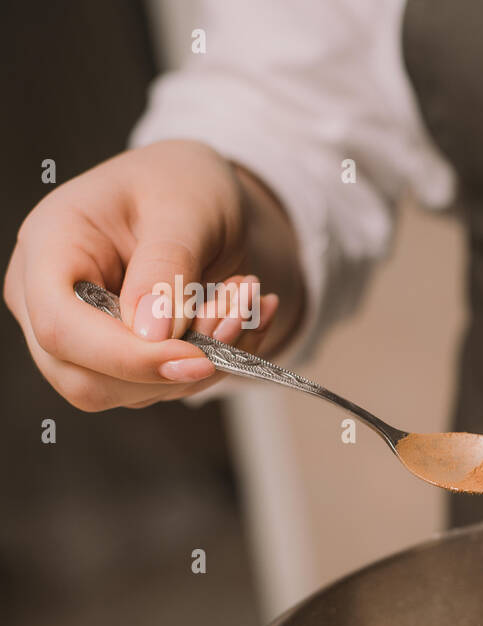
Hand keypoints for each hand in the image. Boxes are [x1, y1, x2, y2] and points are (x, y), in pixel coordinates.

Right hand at [4, 139, 298, 410]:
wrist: (199, 197)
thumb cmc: (183, 186)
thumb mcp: (186, 209)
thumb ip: (167, 267)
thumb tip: (151, 336)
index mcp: (49, 246)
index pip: (61, 328)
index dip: (128, 357)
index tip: (199, 357)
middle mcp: (48, 299)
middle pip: (85, 379)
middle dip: (173, 365)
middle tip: (237, 311)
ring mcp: (79, 336)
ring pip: (131, 392)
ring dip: (206, 361)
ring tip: (244, 295)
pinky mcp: (117, 359)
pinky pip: (164, 385)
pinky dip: (216, 361)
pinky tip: (241, 314)